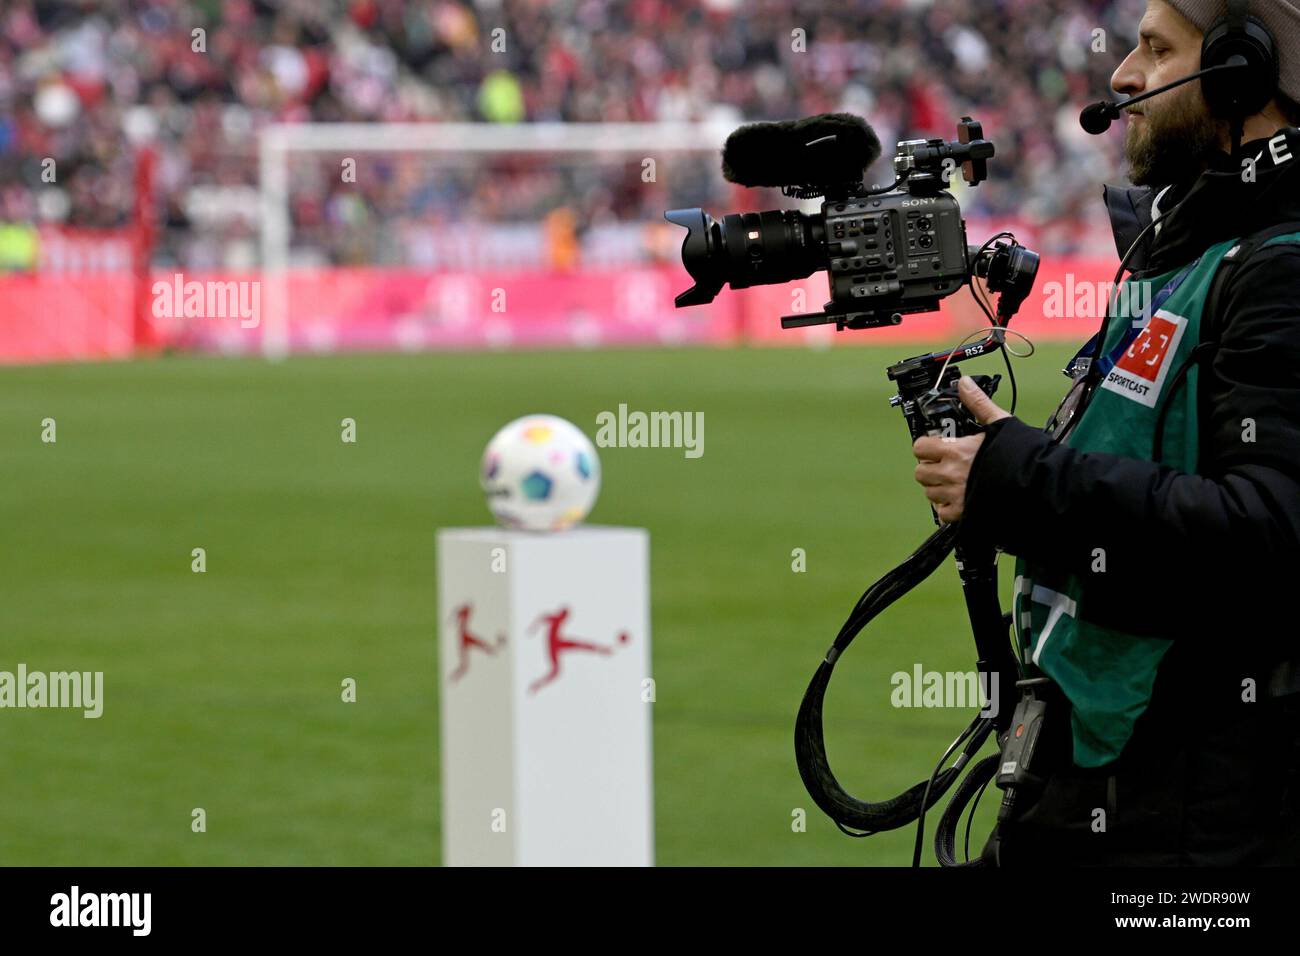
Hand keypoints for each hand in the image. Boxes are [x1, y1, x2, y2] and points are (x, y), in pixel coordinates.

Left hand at [911, 376, 1011, 523]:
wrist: (1039, 485)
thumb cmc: (1022, 455)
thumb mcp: (1000, 423)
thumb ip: (978, 403)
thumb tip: (965, 384)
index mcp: (956, 451)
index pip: (920, 447)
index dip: (927, 446)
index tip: (936, 446)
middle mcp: (951, 473)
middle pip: (921, 472)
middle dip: (930, 467)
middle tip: (945, 464)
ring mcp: (956, 495)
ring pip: (929, 493)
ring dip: (937, 487)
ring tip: (954, 482)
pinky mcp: (964, 513)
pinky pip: (942, 513)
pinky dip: (947, 507)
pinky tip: (959, 499)